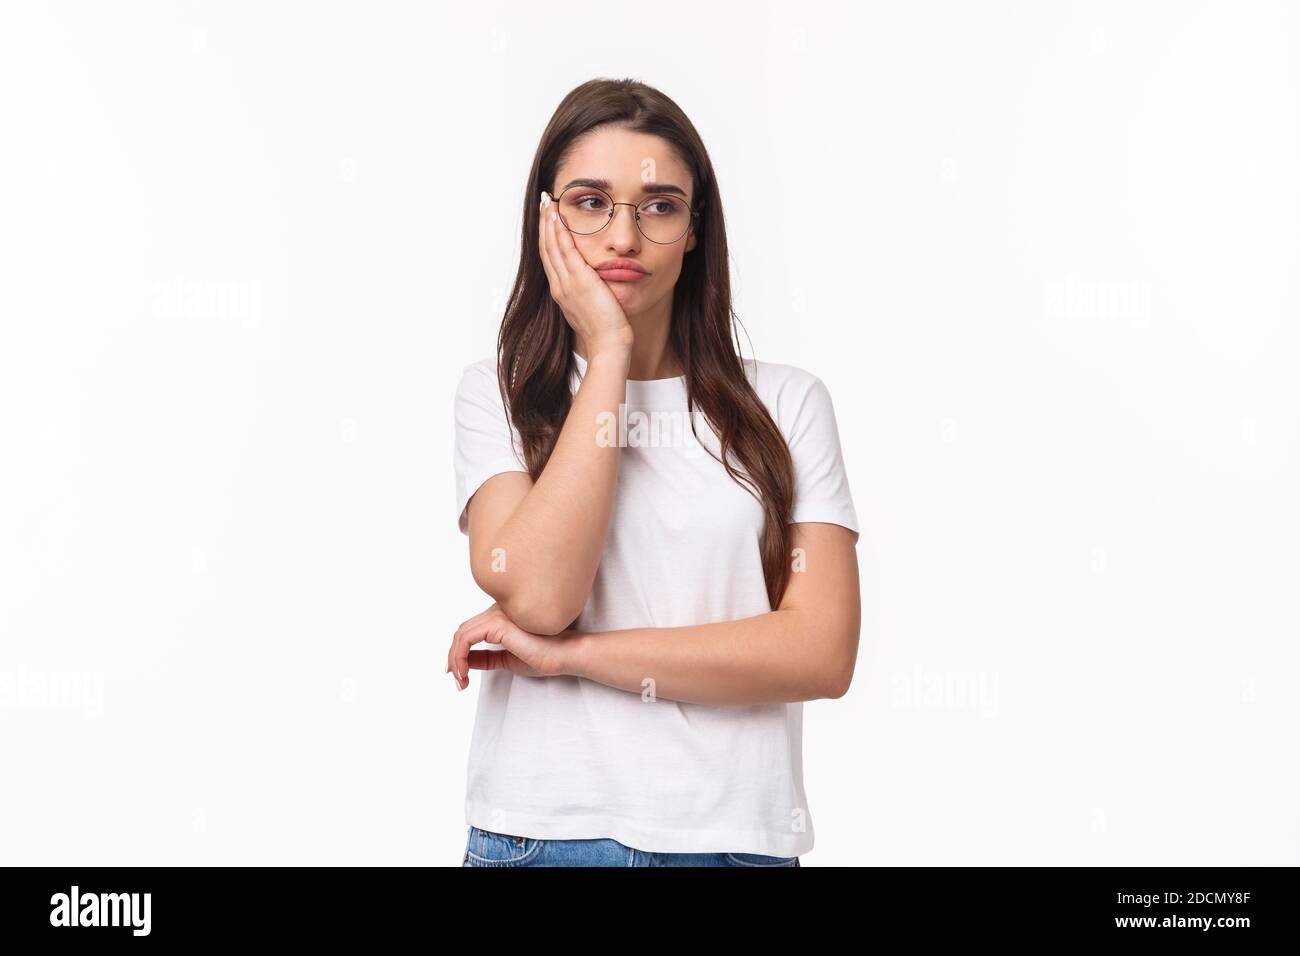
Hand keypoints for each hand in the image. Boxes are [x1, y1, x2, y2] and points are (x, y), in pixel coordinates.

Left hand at [446, 603, 577, 689]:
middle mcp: (498, 611)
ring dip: (455, 659)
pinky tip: (464, 672)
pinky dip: (460, 656)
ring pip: (462, 635)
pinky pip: (467, 639)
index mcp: (501, 616)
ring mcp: (498, 615)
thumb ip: (486, 658)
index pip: (471, 630)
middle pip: (463, 632)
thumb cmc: (546, 656)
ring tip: (460, 680)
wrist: (566, 655)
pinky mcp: (498, 624)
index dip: (459, 652)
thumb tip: (465, 662)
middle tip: (458, 681)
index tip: (458, 674)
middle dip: (454, 658)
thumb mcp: (507, 660)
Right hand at [538, 191, 633, 355]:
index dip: (547, 236)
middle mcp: (559, 287)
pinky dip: (559, 231)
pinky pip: (564, 250)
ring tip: (548, 201)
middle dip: (544, 223)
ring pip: (551, 246)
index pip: (550, 258)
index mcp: (562, 293)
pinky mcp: (578, 281)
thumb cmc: (608, 330)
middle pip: (546, 248)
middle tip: (544, 201)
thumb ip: (591, 291)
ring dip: (549, 221)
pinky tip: (558, 215)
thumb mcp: (594, 307)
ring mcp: (566, 284)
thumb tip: (597, 281)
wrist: (609, 346)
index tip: (548, 218)